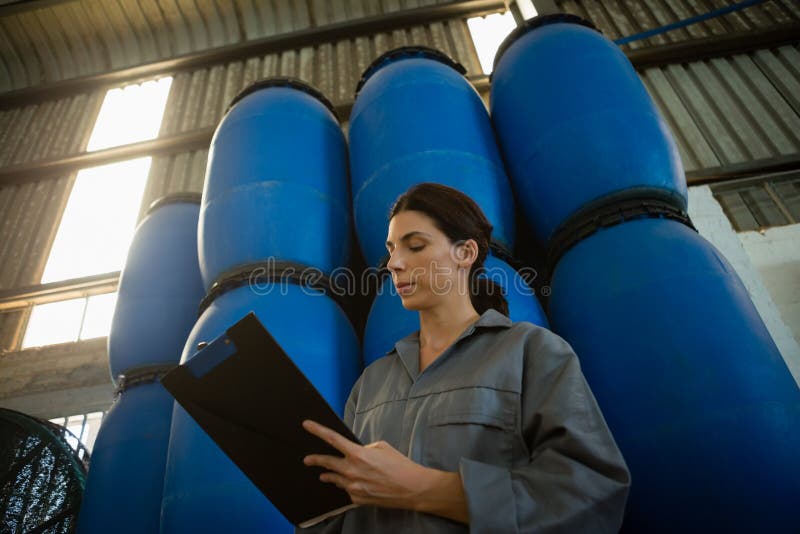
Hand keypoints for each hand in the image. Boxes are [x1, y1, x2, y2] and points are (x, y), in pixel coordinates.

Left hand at [301, 419, 431, 510]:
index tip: (307, 425)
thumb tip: (356, 454)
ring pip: (334, 479)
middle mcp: (352, 471)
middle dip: (315, 460)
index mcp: (358, 454)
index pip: (332, 439)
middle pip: (326, 463)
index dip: (317, 430)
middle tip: (307, 459)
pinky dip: (348, 486)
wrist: (412, 489)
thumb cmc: (400, 466)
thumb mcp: (382, 447)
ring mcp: (353, 487)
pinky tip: (352, 484)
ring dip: (329, 475)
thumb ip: (365, 449)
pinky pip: (347, 490)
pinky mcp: (357, 499)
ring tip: (323, 474)